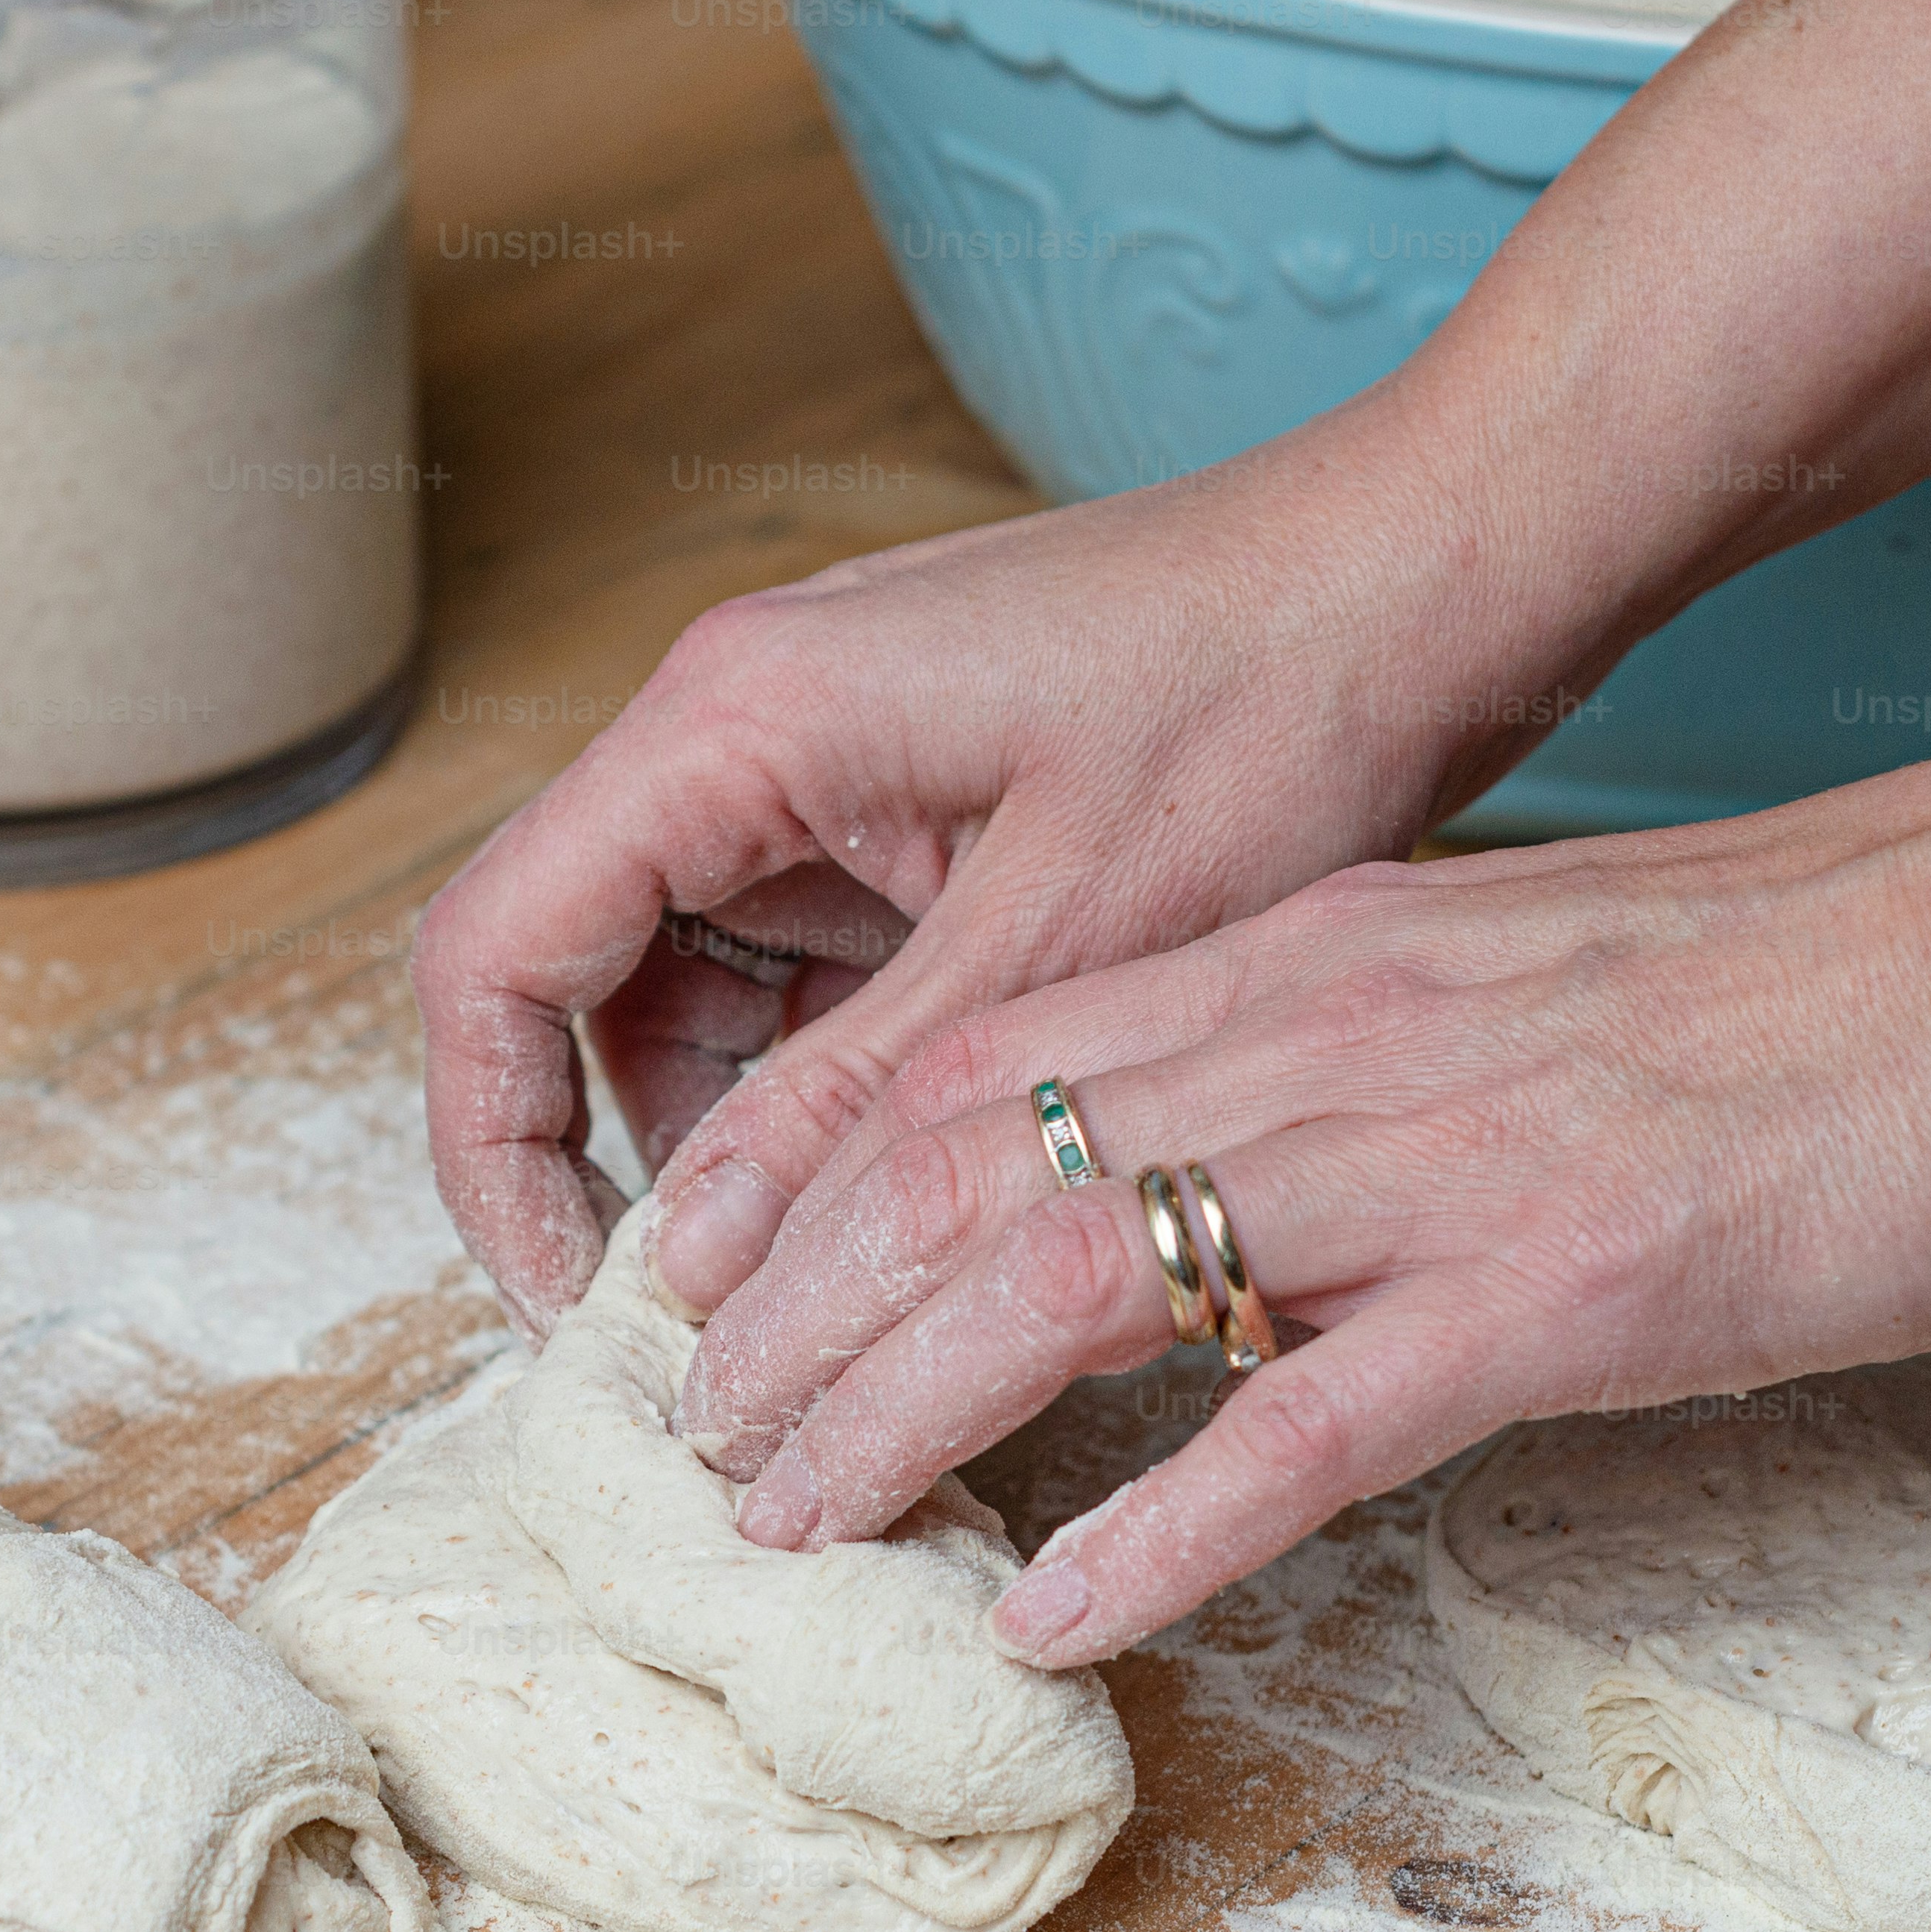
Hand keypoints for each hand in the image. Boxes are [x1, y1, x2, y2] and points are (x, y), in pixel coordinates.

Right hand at [403, 0, 1930, 1342]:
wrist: (1440, 570)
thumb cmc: (1277, 708)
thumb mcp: (1060, 955)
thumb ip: (849, 1110)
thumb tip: (689, 1272)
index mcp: (733, 726)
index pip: (490, 959)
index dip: (495, 1156)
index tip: (572, 1317)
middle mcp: (736, 731)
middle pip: (565, 987)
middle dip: (606, 1180)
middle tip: (690, 1361)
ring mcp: (816, 771)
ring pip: (680, 1003)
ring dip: (727, 1161)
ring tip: (813, 1320)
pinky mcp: (897, 813)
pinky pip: (796, 983)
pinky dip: (821, 1108)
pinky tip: (899, 1223)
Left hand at [679, 728, 1930, 1666]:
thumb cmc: (1810, 986)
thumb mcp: (1508, 980)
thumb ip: (1338, 1062)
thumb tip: (1210, 1177)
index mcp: (1306, 957)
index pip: (968, 1058)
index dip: (802, 1189)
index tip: (708, 1304)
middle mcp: (1329, 1038)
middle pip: (962, 1167)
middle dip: (790, 1322)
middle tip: (684, 1459)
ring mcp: (1435, 1162)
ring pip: (1070, 1280)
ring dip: (897, 1418)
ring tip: (786, 1538)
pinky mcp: (1562, 1287)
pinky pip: (1303, 1428)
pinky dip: (1150, 1535)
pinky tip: (1043, 1625)